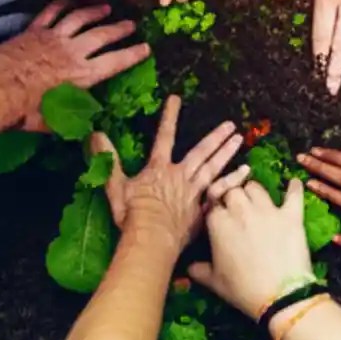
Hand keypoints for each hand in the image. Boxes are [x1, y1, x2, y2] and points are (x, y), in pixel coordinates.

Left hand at [0, 1, 150, 123]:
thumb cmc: (24, 113)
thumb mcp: (55, 122)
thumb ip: (74, 119)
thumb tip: (88, 124)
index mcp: (82, 76)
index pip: (115, 62)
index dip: (133, 54)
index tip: (146, 47)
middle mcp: (73, 52)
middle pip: (102, 35)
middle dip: (120, 29)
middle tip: (131, 24)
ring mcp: (53, 38)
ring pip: (80, 18)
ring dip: (95, 12)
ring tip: (106, 8)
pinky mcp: (34, 31)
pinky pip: (51, 13)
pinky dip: (62, 4)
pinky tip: (69, 0)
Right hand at [96, 95, 248, 250]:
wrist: (151, 240)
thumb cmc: (131, 215)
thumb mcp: (115, 185)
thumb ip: (108, 159)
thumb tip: (95, 134)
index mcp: (159, 169)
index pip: (164, 136)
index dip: (170, 116)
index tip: (176, 99)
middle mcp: (180, 176)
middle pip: (201, 152)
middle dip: (215, 137)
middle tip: (231, 125)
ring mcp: (194, 193)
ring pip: (214, 168)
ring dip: (227, 153)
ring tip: (239, 140)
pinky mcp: (202, 210)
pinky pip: (221, 193)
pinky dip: (233, 182)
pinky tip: (245, 174)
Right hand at [188, 179, 312, 320]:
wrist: (279, 296)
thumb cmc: (242, 289)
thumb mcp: (215, 282)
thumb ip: (199, 270)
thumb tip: (189, 268)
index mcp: (218, 222)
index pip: (212, 203)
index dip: (215, 210)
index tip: (218, 218)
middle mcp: (241, 209)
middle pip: (232, 190)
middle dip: (232, 197)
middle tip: (236, 209)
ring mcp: (267, 210)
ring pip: (256, 187)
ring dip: (253, 192)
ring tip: (256, 199)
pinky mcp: (290, 215)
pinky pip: (293, 194)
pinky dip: (293, 188)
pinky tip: (293, 183)